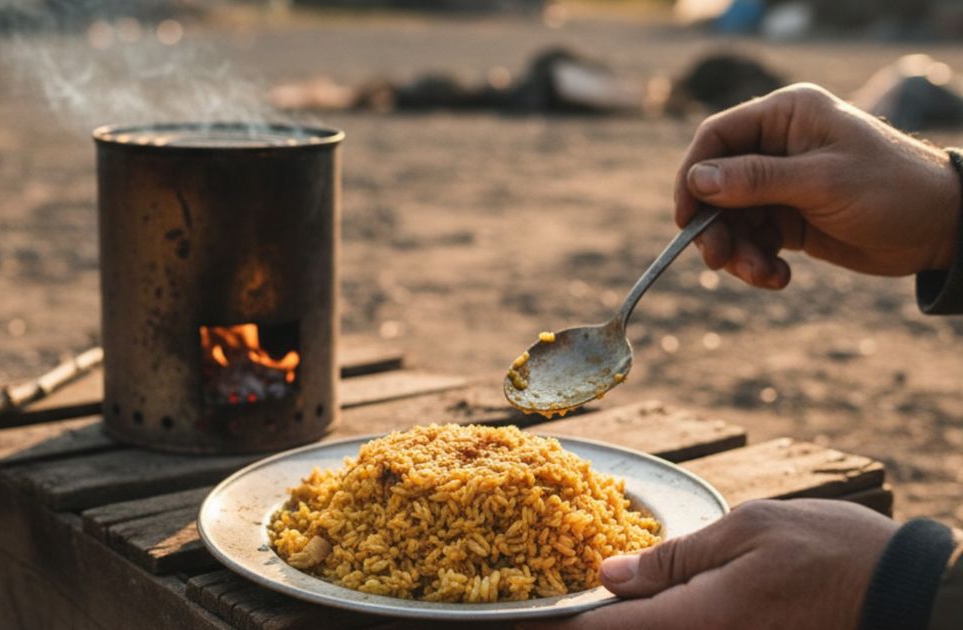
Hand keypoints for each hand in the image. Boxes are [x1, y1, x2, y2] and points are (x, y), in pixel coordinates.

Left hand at [519, 499, 897, 629]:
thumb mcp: (747, 532)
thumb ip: (672, 561)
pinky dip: (646, 624)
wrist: (908, 600)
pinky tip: (632, 607)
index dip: (543, 627)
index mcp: (689, 623)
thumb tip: (608, 577)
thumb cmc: (832, 556)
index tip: (505, 615)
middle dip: (574, 625)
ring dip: (610, 624)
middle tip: (531, 607)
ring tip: (578, 603)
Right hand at [675, 83, 959, 288]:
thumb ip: (755, 180)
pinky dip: (758, 263)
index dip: (692, 175)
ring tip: (762, 275)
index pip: (717, 137)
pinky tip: (780, 278)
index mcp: (786, 116)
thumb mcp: (820, 182)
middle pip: (716, 185)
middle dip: (716, 226)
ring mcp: (781, 183)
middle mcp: (777, 145)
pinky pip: (753, 240)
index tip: (684, 217)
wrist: (939, 229)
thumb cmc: (891, 189)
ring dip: (739, 253)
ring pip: (731, 219)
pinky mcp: (788, 218)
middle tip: (719, 261)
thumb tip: (696, 179)